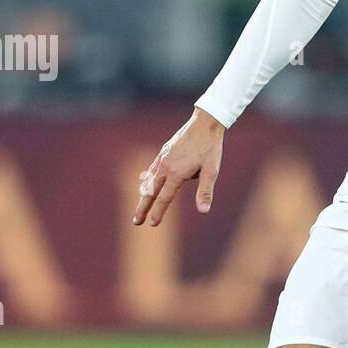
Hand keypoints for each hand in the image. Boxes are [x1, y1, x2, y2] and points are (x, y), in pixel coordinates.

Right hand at [132, 107, 224, 226]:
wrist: (204, 123)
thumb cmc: (210, 148)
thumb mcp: (212, 171)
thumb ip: (205, 191)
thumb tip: (204, 211)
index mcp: (176, 173)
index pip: (164, 198)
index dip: (158, 212)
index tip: (151, 224)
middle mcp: (165, 167)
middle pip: (150, 192)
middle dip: (142, 208)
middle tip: (135, 222)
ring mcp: (163, 158)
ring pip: (149, 181)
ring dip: (143, 195)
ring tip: (139, 207)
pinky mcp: (164, 152)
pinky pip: (152, 169)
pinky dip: (146, 178)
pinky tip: (142, 181)